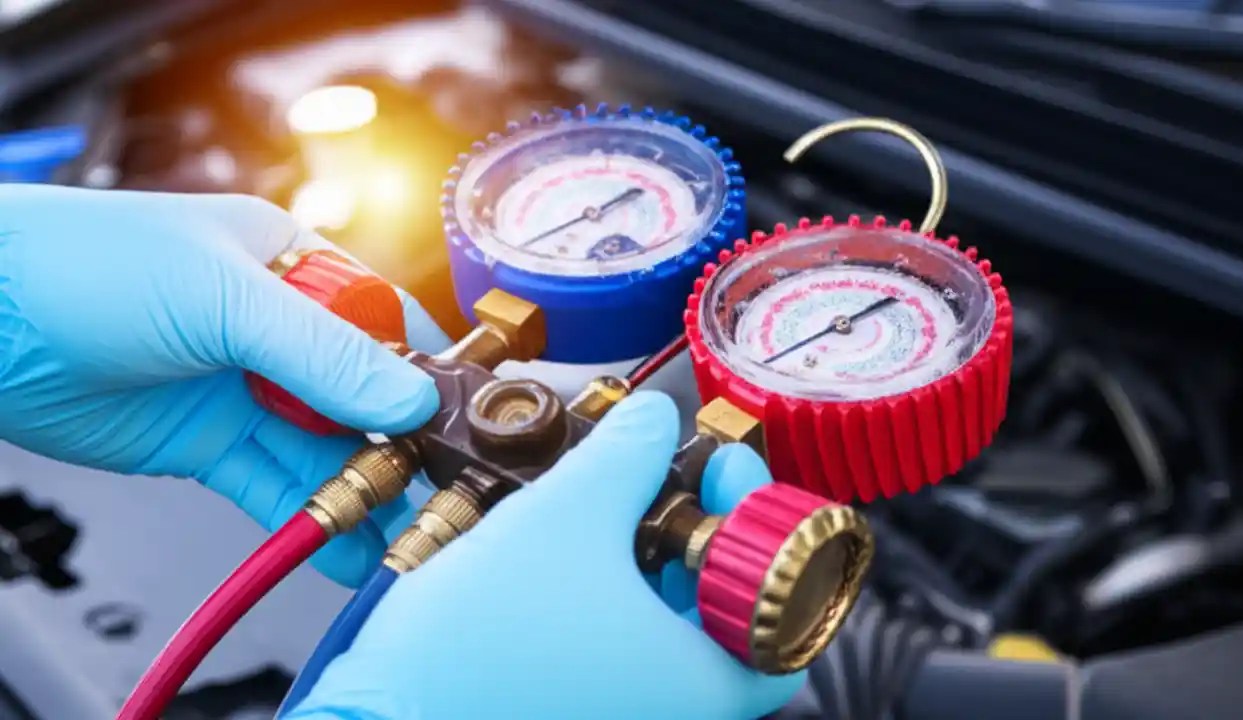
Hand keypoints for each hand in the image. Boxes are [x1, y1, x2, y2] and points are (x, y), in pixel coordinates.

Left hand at [0, 186, 450, 586]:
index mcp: (292, 265)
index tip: (459, 419)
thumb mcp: (223, 297)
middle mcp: (276, 328)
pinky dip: (309, 518)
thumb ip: (322, 353)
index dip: (425, 370)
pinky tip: (343, 545)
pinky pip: (274, 485)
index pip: (385, 320)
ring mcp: (244, 389)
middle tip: (435, 489)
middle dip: (399, 443)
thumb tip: (412, 397)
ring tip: (402, 533)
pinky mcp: (210, 444)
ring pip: (324, 448)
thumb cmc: (86, 265)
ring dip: (362, 491)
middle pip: (363, 394)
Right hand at [288, 392, 805, 719]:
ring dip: (650, 556)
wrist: (374, 719)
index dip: (766, 522)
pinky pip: (619, 646)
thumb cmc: (473, 653)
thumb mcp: (563, 517)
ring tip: (611, 499)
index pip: (790, 606)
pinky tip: (571, 549)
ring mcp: (623, 714)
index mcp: (704, 683)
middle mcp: (673, 711)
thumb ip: (626, 455)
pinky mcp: (577, 708)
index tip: (726, 466)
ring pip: (668, 626)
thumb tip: (655, 420)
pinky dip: (610, 592)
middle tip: (671, 472)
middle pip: (728, 608)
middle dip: (699, 526)